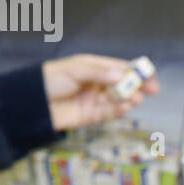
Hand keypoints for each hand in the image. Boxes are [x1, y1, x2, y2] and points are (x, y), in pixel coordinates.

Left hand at [42, 53, 160, 131]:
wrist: (31, 103)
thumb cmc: (51, 79)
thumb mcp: (75, 69)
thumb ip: (100, 72)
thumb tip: (123, 75)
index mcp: (93, 68)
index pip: (119, 67)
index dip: (135, 70)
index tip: (150, 74)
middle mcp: (97, 84)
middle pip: (123, 84)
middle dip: (138, 86)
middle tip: (152, 89)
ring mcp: (95, 100)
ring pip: (119, 99)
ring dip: (130, 98)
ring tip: (136, 98)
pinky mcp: (91, 117)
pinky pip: (109, 113)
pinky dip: (120, 110)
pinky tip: (127, 106)